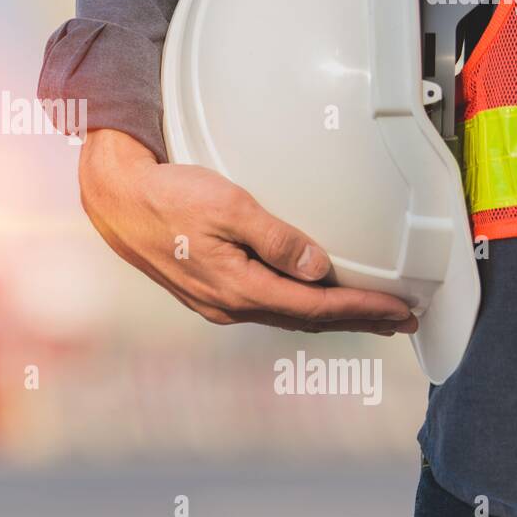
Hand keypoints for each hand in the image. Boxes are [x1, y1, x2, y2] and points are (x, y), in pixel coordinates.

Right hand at [78, 129, 415, 333]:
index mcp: (239, 288)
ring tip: (366, 312)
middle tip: (400, 320)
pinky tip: (310, 299)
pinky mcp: (208, 291)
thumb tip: (319, 269)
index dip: (362, 308)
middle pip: (306, 319)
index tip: (398, 308)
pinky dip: (299, 306)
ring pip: (286, 315)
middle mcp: (229, 305)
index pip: (316, 306)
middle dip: (356, 319)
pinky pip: (266, 306)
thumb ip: (276, 238)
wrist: (117, 200)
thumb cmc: (168, 196)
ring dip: (329, 315)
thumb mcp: (228, 206)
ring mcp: (216, 303)